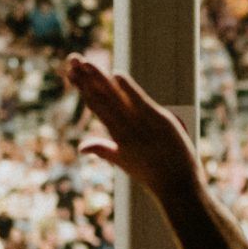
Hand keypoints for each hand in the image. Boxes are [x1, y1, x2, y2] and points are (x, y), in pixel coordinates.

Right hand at [66, 56, 198, 198]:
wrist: (177, 188)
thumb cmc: (152, 174)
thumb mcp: (124, 161)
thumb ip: (103, 149)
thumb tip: (81, 147)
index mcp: (116, 136)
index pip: (96, 105)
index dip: (83, 87)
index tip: (71, 71)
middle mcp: (124, 130)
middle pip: (102, 98)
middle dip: (86, 78)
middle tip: (71, 59)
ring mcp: (141, 126)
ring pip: (117, 99)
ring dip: (101, 80)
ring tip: (85, 63)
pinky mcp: (159, 122)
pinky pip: (141, 103)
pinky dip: (129, 90)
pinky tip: (116, 75)